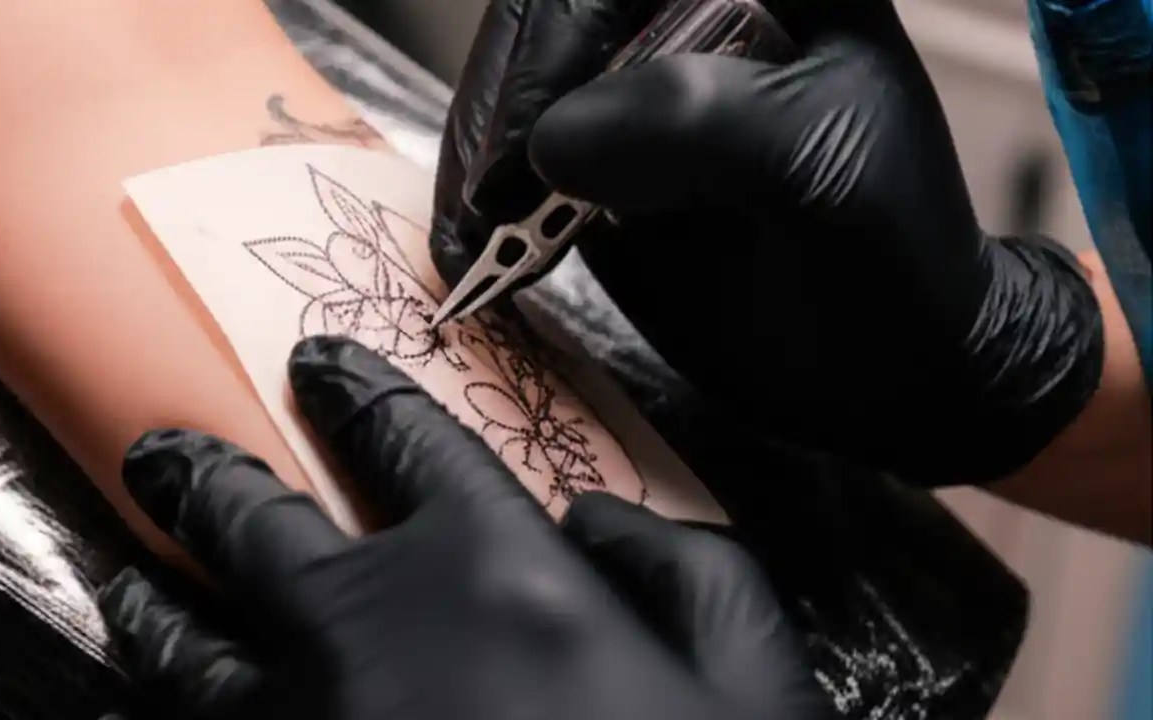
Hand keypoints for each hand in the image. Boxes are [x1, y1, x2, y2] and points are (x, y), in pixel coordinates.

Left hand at [98, 336, 827, 718]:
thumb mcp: (751, 681)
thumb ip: (689, 568)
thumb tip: (601, 521)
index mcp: (498, 575)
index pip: (407, 441)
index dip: (356, 392)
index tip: (323, 368)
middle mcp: (376, 632)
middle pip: (254, 523)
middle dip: (204, 478)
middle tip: (169, 458)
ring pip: (185, 647)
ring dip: (155, 602)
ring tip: (137, 583)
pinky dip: (157, 718)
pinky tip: (149, 710)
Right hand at [432, 0, 1105, 483]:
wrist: (882, 366)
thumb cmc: (886, 260)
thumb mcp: (816, 172)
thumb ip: (694, 126)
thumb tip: (548, 142)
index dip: (558, 38)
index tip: (532, 146)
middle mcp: (689, 18)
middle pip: (549, 19)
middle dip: (501, 103)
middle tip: (484, 201)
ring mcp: (639, 87)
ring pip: (519, 82)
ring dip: (478, 156)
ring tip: (471, 238)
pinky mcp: (603, 155)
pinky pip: (519, 151)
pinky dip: (485, 197)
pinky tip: (482, 245)